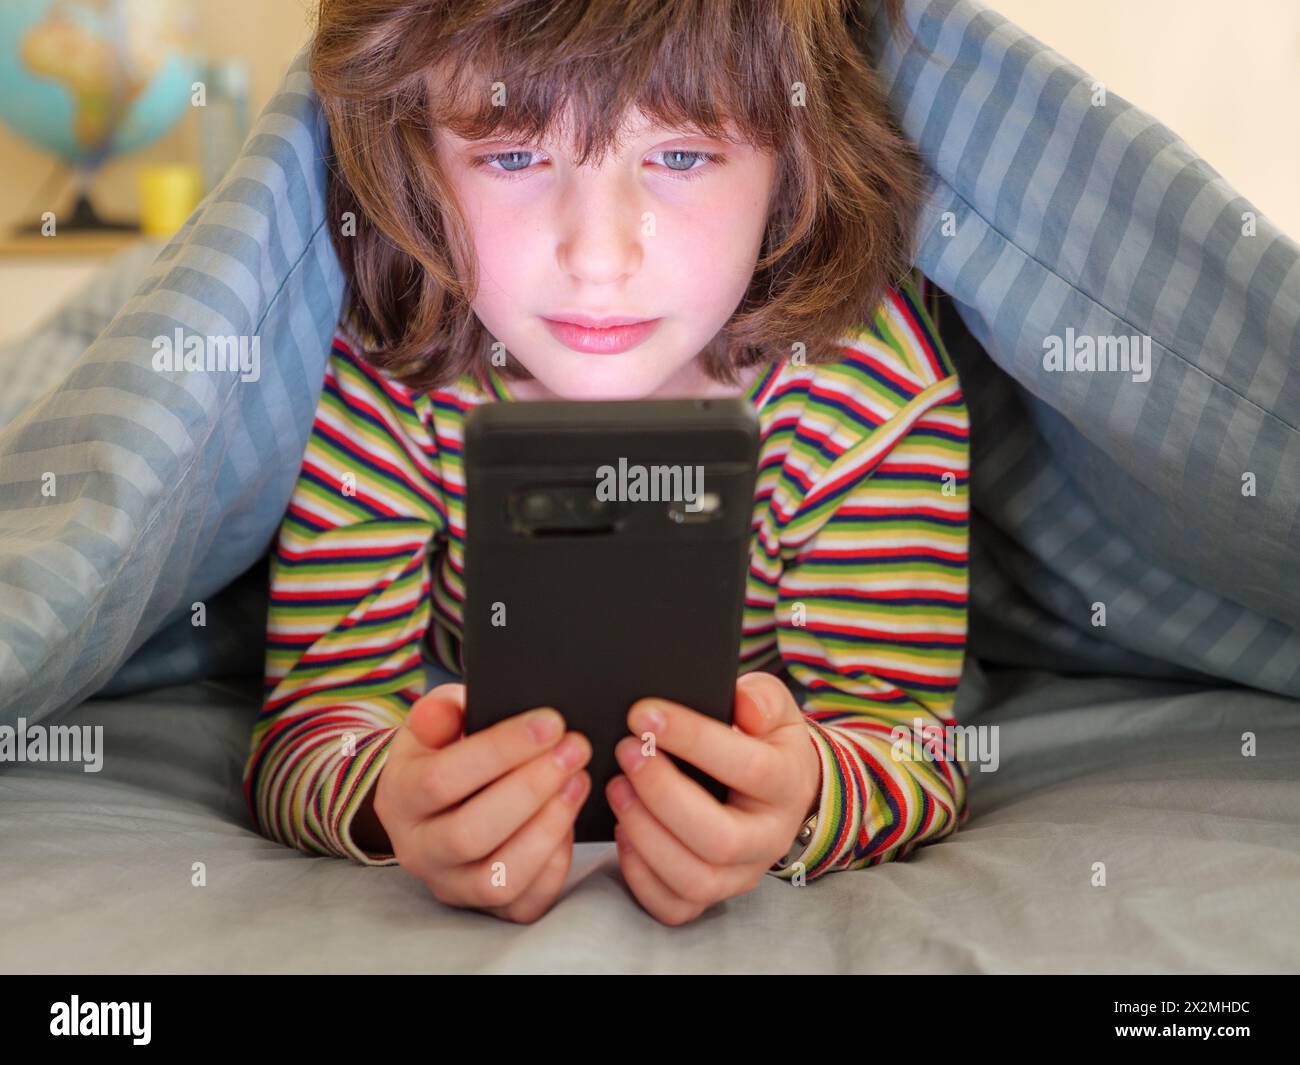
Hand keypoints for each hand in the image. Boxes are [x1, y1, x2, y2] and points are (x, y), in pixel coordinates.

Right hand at [366, 683, 592, 923]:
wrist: (438, 802)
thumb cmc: (445, 752)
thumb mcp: (434, 723)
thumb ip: (441, 711)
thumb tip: (450, 710)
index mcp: (399, 798)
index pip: (442, 779)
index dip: (500, 750)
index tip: (551, 722)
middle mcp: (417, 850)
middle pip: (470, 833)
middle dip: (532, 788)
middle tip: (575, 749)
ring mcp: (450, 885)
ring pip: (499, 877)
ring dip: (548, 827)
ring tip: (578, 780)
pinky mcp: (486, 908)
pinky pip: (525, 902)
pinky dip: (555, 864)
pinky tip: (571, 821)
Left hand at [605, 672, 820, 925]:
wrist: (777, 791)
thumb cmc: (764, 743)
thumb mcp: (774, 710)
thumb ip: (762, 698)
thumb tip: (744, 703)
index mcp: (788, 785)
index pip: (748, 768)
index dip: (693, 740)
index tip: (644, 714)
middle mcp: (770, 838)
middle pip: (718, 837)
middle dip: (662, 793)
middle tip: (626, 752)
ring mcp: (742, 874)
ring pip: (695, 879)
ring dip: (645, 833)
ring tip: (616, 787)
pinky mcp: (712, 896)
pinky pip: (674, 906)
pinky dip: (640, 874)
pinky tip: (621, 830)